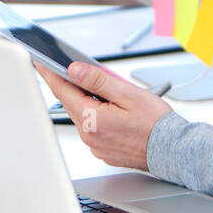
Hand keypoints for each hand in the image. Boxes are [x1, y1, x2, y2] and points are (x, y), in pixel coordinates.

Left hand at [35, 61, 171, 170]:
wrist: (172, 150)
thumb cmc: (155, 124)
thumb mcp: (128, 94)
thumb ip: (98, 81)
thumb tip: (74, 70)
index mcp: (92, 119)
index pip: (63, 91)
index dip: (50, 74)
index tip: (40, 62)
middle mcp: (89, 135)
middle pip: (72, 103)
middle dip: (76, 87)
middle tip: (85, 73)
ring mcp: (95, 145)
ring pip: (83, 115)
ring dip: (90, 102)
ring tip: (112, 96)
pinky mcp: (103, 150)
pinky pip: (93, 128)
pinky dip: (97, 116)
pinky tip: (114, 112)